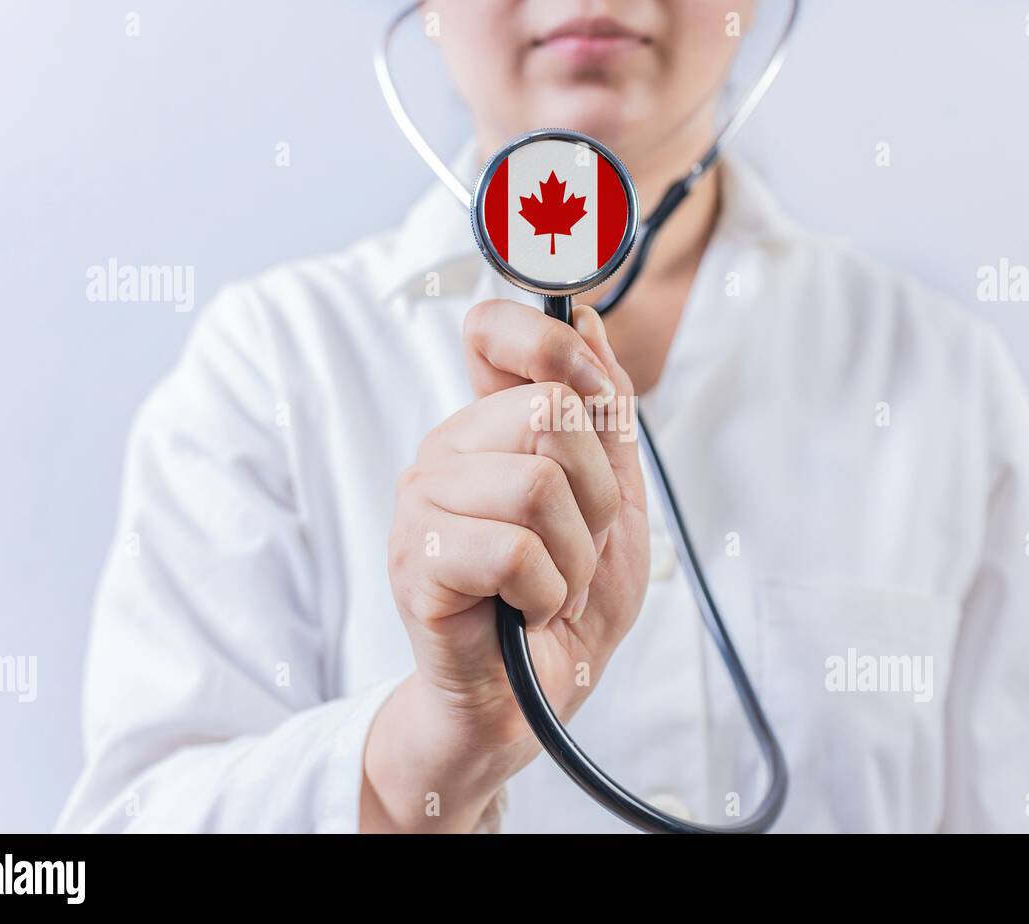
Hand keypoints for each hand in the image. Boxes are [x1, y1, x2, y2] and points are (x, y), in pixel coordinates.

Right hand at [362, 299, 648, 831]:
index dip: (551, 343)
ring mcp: (421, 502)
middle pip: (549, 413)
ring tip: (552, 588)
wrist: (530, 702)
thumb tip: (591, 321)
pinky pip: (512, 549)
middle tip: (578, 548)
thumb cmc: (565, 604)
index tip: (597, 398)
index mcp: (489, 427)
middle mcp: (446, 450)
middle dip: (598, 497)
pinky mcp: (413, 562)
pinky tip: (527, 611)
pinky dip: (545, 591)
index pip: (491, 329)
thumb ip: (606, 417)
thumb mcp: (615, 503)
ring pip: (536, 484)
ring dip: (574, 556)